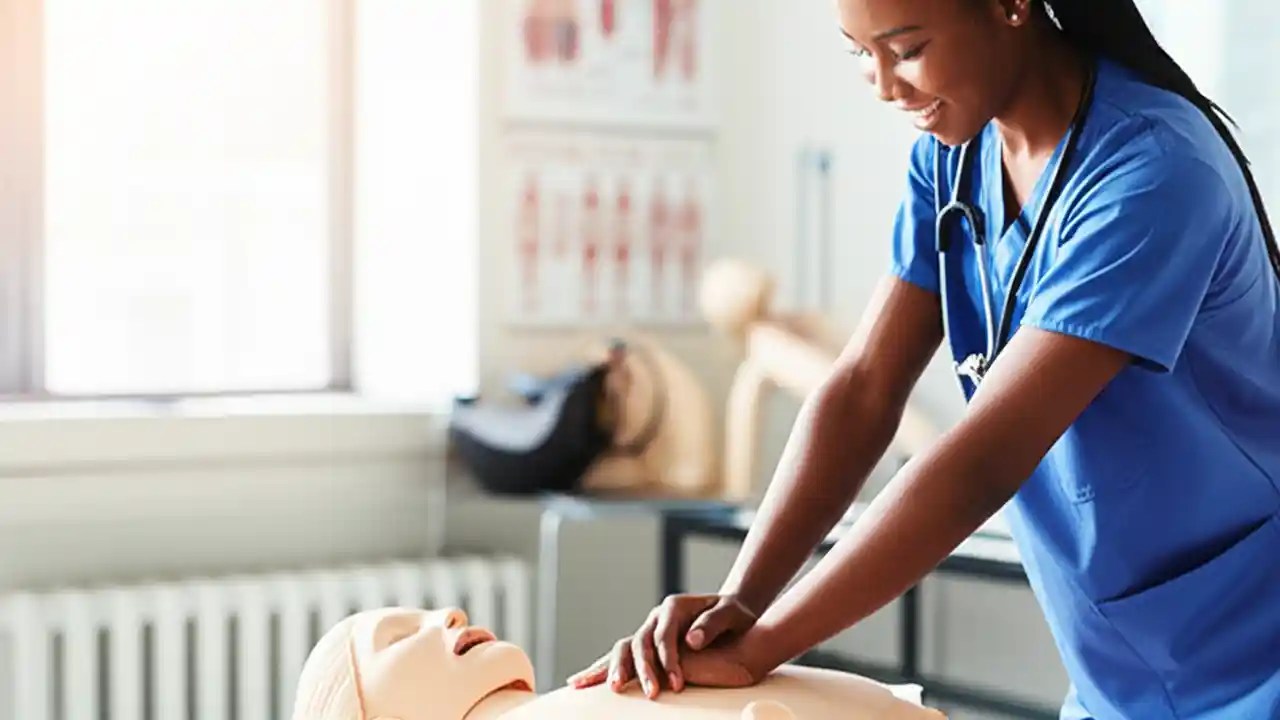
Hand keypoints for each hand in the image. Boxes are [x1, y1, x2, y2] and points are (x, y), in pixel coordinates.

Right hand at [567, 593, 759, 698]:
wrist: (732, 615)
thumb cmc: (735, 614)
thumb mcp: (733, 613)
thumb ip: (713, 622)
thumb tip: (692, 640)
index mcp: (674, 607)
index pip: (663, 634)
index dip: (668, 659)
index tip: (677, 683)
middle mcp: (656, 617)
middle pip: (639, 642)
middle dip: (642, 669)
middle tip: (651, 693)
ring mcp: (648, 631)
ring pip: (624, 649)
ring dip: (616, 670)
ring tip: (612, 689)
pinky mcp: (647, 646)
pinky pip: (622, 658)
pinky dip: (601, 669)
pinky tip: (582, 682)